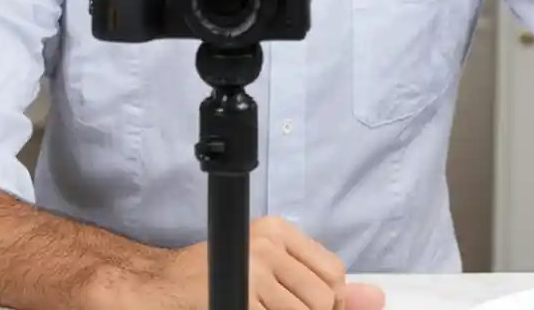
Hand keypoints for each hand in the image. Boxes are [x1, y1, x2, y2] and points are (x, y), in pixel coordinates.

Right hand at [96, 217, 385, 309]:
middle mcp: (267, 244)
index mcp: (277, 231)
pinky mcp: (238, 294)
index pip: (334, 272)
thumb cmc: (210, 282)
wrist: (157, 288)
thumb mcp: (268, 274)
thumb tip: (376, 299)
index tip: (311, 307)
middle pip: (323, 297)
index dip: (330, 301)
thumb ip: (320, 286)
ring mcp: (252, 269)